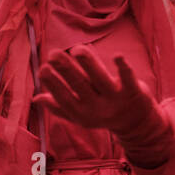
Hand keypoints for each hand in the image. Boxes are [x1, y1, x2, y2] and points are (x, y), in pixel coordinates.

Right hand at [33, 44, 174, 166]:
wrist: (138, 125)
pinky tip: (118, 56)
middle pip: (80, 85)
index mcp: (82, 113)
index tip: (43, 69)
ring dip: (89, 64)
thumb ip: (59, 107)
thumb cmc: (103, 114)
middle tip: (53, 53)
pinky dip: (123, 68)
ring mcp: (116, 99)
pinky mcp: (133, 91)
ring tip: (77, 49)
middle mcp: (98, 107)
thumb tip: (36, 98)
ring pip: (100, 78)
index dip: (54, 85)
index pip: (65, 98)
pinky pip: (128, 78)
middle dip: (66, 69)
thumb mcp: (81, 115)